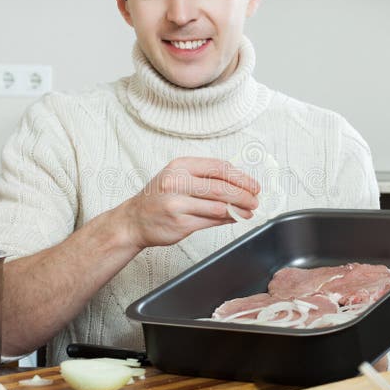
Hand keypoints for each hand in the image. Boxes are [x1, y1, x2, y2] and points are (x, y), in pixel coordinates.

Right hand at [117, 157, 260, 249]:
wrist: (134, 220)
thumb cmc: (158, 198)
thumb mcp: (177, 177)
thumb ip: (204, 178)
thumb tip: (238, 185)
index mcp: (179, 166)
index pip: (218, 167)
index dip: (240, 177)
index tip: (253, 184)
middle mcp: (177, 182)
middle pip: (221, 187)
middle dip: (244, 194)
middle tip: (255, 199)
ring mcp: (177, 204)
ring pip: (218, 206)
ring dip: (239, 209)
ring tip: (250, 211)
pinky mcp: (180, 223)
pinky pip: (211, 221)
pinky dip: (227, 220)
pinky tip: (235, 218)